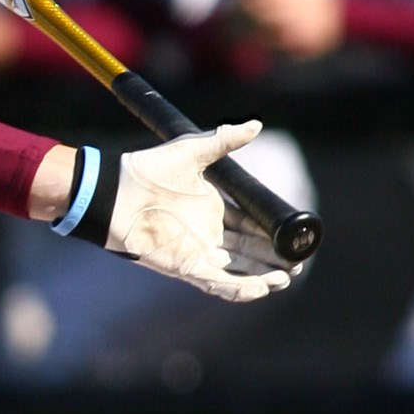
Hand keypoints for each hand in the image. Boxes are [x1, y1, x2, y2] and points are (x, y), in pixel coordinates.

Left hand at [109, 121, 300, 301]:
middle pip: (249, 252)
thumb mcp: (193, 151)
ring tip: (286, 277)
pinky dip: (240, 288)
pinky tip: (262, 288)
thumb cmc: (148, 170)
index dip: (272, 233)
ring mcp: (196, 251)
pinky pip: (217, 283)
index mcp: (211, 209)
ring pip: (238, 271)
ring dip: (262, 277)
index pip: (250, 225)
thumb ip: (225, 140)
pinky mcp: (184, 266)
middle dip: (274, 259)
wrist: (114, 191)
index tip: (293, 235)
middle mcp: (207, 233)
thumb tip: (257, 124)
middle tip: (298, 262)